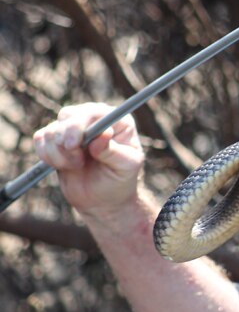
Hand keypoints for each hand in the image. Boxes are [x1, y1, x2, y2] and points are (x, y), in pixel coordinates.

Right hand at [33, 103, 145, 221]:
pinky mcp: (56, 140)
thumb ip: (114, 151)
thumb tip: (104, 133)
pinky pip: (40, 139)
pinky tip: (63, 166)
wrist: (103, 199)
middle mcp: (94, 119)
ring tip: (76, 166)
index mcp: (117, 121)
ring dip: (59, 154)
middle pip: (67, 115)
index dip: (78, 125)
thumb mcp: (126, 167)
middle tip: (76, 162)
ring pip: (52, 130)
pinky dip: (47, 155)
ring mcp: (73, 128)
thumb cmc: (120, 179)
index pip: (93, 112)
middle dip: (66, 141)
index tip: (73, 145)